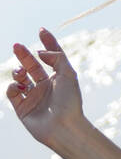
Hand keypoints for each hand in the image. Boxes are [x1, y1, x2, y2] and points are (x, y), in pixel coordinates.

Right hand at [6, 27, 85, 146]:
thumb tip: (40, 52)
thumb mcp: (68, 74)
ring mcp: (33, 97)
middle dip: (24, 55)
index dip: (47, 43)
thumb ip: (56, 57)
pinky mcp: (22, 108)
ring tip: (21, 72)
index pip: (51, 58)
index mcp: (58, 79)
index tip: (41, 31)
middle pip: (32, 66)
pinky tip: (20, 87)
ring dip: (18, 71)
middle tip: (17, 45)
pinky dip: (13, 86)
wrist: (63, 127)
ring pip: (20, 78)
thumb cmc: (69, 101)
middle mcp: (45, 88)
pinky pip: (12, 92)